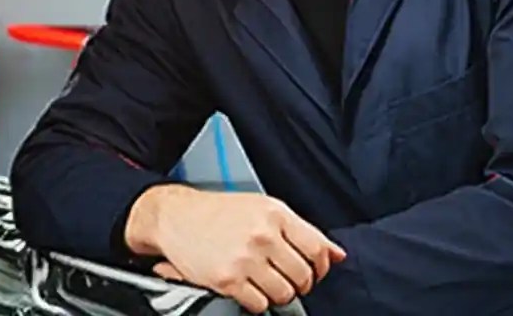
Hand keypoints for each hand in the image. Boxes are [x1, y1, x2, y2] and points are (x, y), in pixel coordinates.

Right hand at [125, 186, 345, 313]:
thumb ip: (301, 230)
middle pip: (303, 276)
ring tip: (263, 282)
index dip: (320, 267)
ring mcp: (245, 258)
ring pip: (284, 293)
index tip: (313, 271)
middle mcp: (262, 235)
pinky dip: (256, 301)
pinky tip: (247, 287)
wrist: (175, 216)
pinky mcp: (227, 278)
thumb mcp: (263, 209)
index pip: (318, 250)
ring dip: (278, 294)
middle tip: (285, 278)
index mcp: (275, 214)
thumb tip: (337, 254)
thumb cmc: (219, 212)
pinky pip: (259, 304)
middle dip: (298, 283)